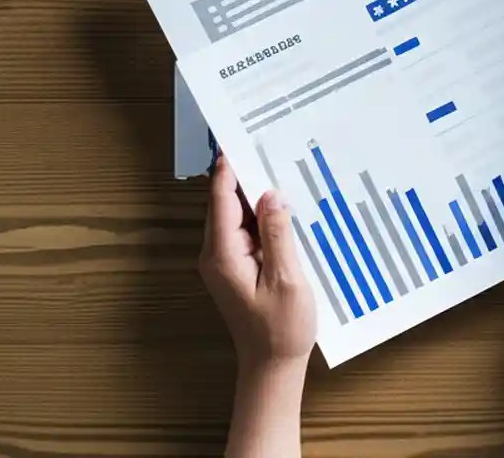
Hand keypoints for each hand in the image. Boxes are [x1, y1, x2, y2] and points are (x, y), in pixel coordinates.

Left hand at [200, 155, 316, 457]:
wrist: (272, 366)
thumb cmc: (281, 328)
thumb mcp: (287, 278)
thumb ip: (277, 234)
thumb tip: (270, 194)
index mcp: (223, 254)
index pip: (222, 199)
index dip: (230, 168)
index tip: (239, 138)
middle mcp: (216, 254)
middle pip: (226, 203)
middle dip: (246, 176)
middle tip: (268, 145)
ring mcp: (225, 261)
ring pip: (236, 216)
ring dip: (256, 197)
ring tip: (280, 169)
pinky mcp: (237, 267)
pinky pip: (245, 231)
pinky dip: (261, 217)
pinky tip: (282, 208)